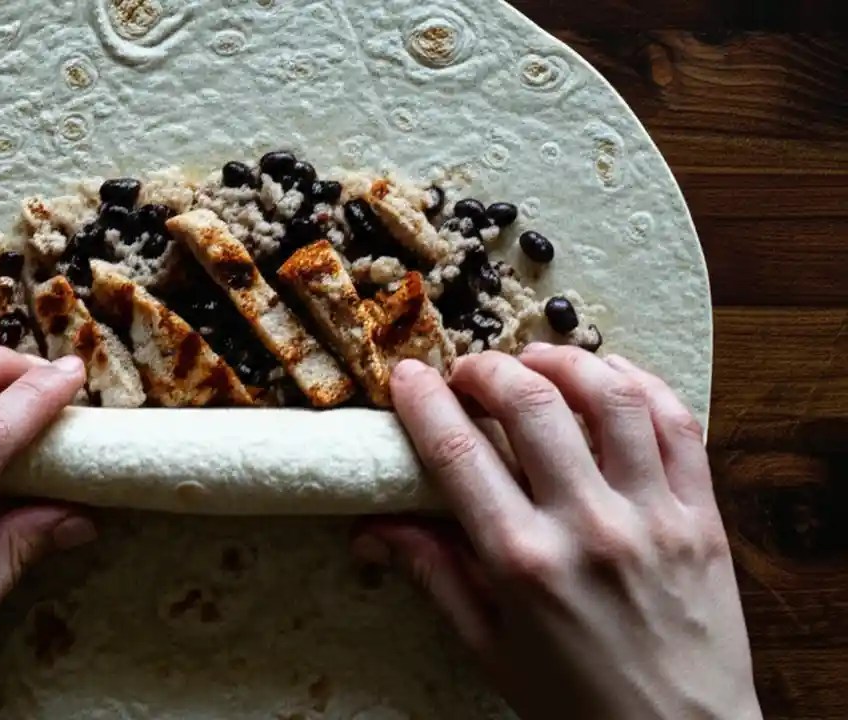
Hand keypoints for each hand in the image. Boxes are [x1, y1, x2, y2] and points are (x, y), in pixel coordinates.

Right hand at [354, 345, 761, 719]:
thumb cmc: (574, 702)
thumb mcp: (489, 646)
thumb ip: (434, 575)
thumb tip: (373, 528)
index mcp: (523, 562)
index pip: (458, 452)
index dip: (423, 400)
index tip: (407, 375)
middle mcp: (588, 526)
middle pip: (531, 404)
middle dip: (486, 369)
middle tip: (467, 372)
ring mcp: (653, 515)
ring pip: (610, 397)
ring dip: (563, 361)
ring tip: (533, 360)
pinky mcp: (703, 516)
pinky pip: (677, 424)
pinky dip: (640, 384)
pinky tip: (608, 376)